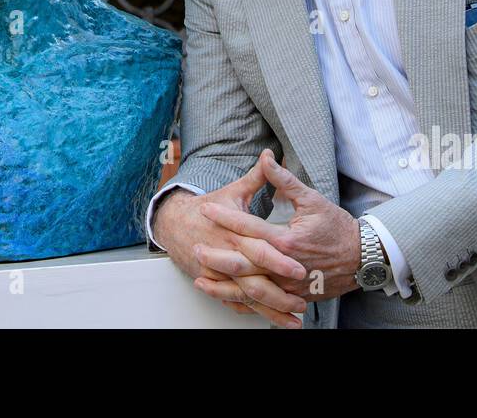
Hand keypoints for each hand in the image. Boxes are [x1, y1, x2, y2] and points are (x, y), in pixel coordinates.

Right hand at [153, 156, 308, 327]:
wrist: (174, 223)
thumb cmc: (209, 207)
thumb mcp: (234, 191)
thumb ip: (258, 177)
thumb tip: (270, 155)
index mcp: (232, 232)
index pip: (257, 248)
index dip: (278, 260)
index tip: (300, 268)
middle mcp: (225, 254)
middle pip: (253, 277)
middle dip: (278, 291)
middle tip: (302, 298)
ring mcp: (218, 272)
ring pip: (246, 296)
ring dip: (271, 308)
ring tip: (295, 315)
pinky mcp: (214, 283)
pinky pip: (235, 302)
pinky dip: (255, 313)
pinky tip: (274, 320)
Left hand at [199, 148, 361, 300]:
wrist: (362, 258)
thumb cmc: (337, 227)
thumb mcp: (311, 199)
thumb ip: (284, 180)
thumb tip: (266, 157)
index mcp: (287, 239)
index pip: (249, 227)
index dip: (225, 217)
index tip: (205, 209)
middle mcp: (285, 265)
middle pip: (243, 262)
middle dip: (216, 256)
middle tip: (194, 248)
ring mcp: (289, 285)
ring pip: (250, 288)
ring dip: (222, 285)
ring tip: (200, 278)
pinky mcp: (293, 296)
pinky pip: (263, 302)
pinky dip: (242, 301)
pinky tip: (225, 297)